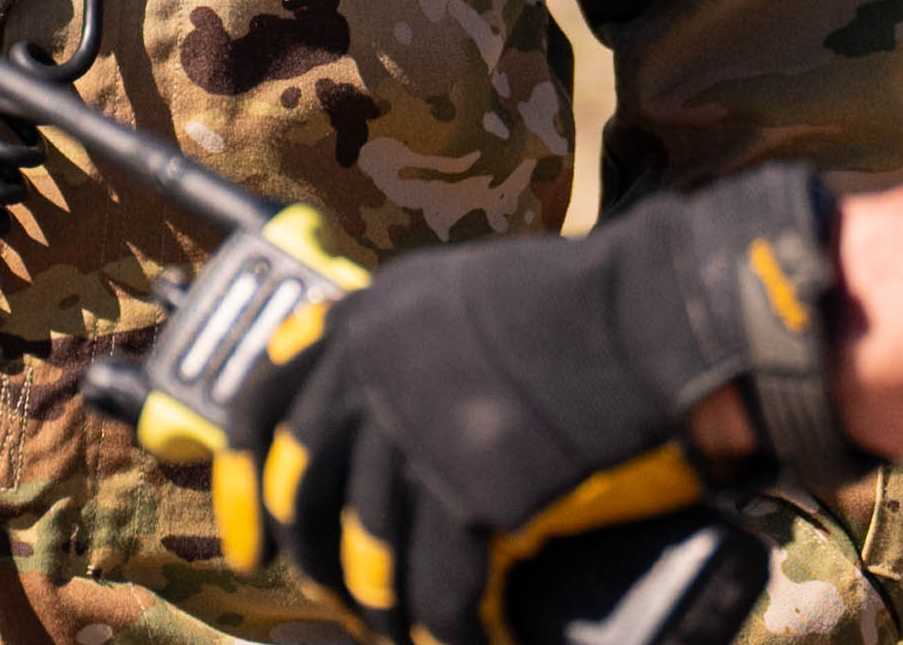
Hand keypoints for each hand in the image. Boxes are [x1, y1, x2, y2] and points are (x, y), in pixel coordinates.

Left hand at [234, 167, 849, 644]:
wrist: (661, 317)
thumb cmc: (587, 301)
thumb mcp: (474, 293)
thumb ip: (426, 339)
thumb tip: (407, 400)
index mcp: (371, 317)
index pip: (263, 400)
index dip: (241, 478)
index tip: (247, 537)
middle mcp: (376, 373)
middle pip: (305, 489)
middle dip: (315, 555)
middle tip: (334, 593)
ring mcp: (420, 436)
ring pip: (370, 550)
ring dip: (384, 603)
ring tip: (403, 625)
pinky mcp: (474, 493)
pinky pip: (440, 588)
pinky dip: (445, 627)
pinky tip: (455, 641)